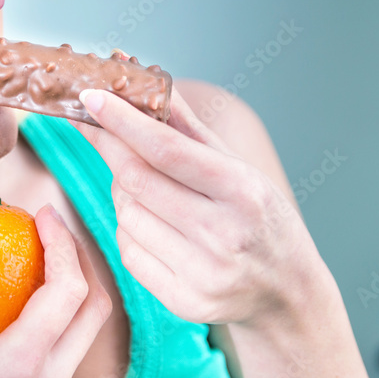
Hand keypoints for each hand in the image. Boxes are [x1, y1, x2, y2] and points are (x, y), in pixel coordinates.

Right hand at [0, 205, 112, 377]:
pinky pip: (67, 356)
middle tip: (47, 228)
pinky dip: (56, 320)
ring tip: (34, 261)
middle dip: (80, 258)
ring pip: (85, 336)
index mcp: (25, 368)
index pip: (71, 291)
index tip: (43, 212)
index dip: (66, 242)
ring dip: (71, 291)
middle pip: (95, 309)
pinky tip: (18, 307)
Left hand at [70, 87, 324, 328]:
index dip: (122, 121)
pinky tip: (153, 224)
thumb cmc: (258, 214)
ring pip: (125, 214)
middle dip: (110, 148)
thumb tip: (140, 75)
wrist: (287, 291)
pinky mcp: (184, 301)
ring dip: (122, 192)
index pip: (166, 149)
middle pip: (136, 180)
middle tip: (100, 130)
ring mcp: (204, 273)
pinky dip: (128, 228)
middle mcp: (225, 234)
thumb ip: (184, 124)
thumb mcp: (236, 164)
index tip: (91, 97)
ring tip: (148, 188)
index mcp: (243, 191)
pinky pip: (128, 250)